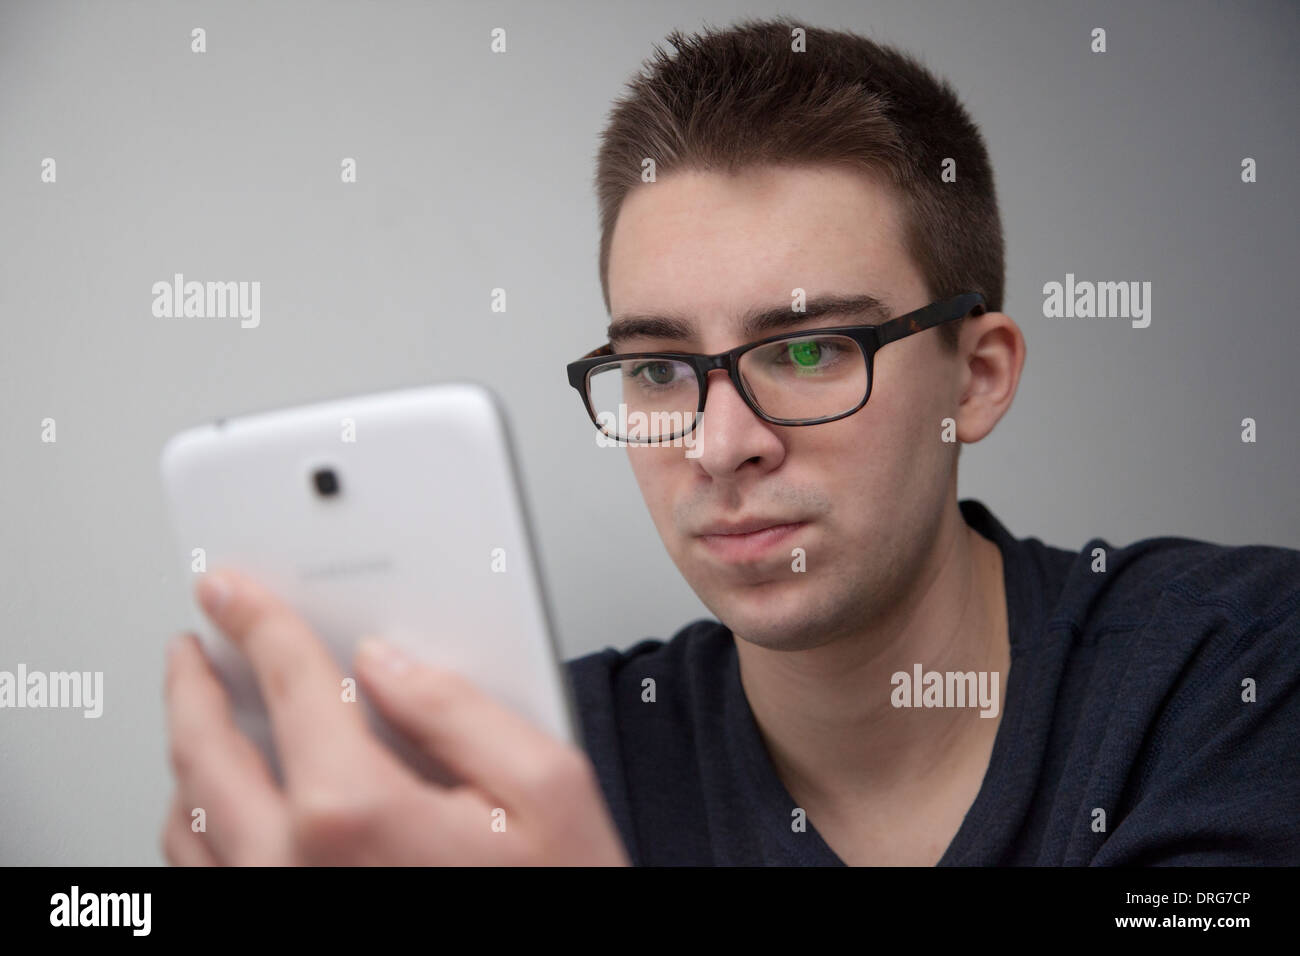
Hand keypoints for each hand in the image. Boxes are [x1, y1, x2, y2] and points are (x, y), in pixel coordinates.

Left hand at [160, 567, 629, 865]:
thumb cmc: (557, 902)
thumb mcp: (546, 790)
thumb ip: (463, 710)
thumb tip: (393, 666)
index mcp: (355, 815)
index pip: (289, 685)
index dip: (258, 623)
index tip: (232, 592)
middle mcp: (290, 870)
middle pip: (203, 754)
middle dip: (189, 686)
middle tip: (193, 646)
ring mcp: (274, 910)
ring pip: (183, 822)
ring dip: (183, 755)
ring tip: (198, 715)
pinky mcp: (276, 936)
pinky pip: (200, 879)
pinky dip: (189, 826)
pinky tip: (214, 806)